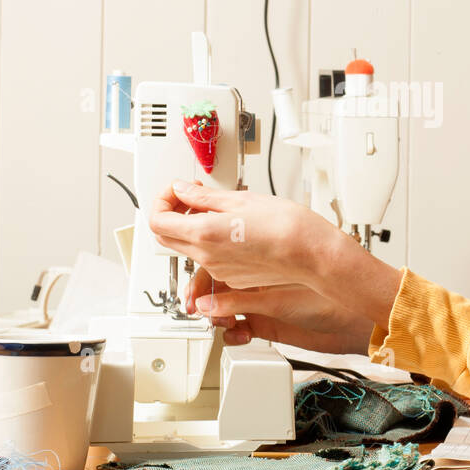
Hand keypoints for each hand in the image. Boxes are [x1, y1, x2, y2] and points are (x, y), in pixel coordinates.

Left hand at [147, 179, 340, 289]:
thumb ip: (205, 197)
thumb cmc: (287, 227)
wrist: (312, 255)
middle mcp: (207, 258)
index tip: (176, 191)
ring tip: (218, 210)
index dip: (161, 201)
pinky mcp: (233, 279)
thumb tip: (183, 190)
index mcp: (204, 234)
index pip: (157, 221)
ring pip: (189, 248)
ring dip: (192, 227)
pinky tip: (234, 229)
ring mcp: (219, 272)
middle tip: (191, 198)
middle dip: (172, 214)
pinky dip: (212, 242)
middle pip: (167, 237)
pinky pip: (210, 260)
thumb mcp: (242, 199)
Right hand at [184, 267, 374, 354]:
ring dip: (216, 317)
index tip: (192, 292)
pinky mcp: (266, 325)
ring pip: (224, 309)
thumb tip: (208, 304)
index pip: (219, 263)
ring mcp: (260, 303)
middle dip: (203, 299)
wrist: (352, 325)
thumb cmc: (327, 299)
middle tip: (196, 310)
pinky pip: (239, 329)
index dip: (202, 279)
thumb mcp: (276, 300)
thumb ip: (240, 303)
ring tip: (219, 323)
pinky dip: (233, 333)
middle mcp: (257, 281)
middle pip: (216, 287)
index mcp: (260, 262)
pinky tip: (237, 334)